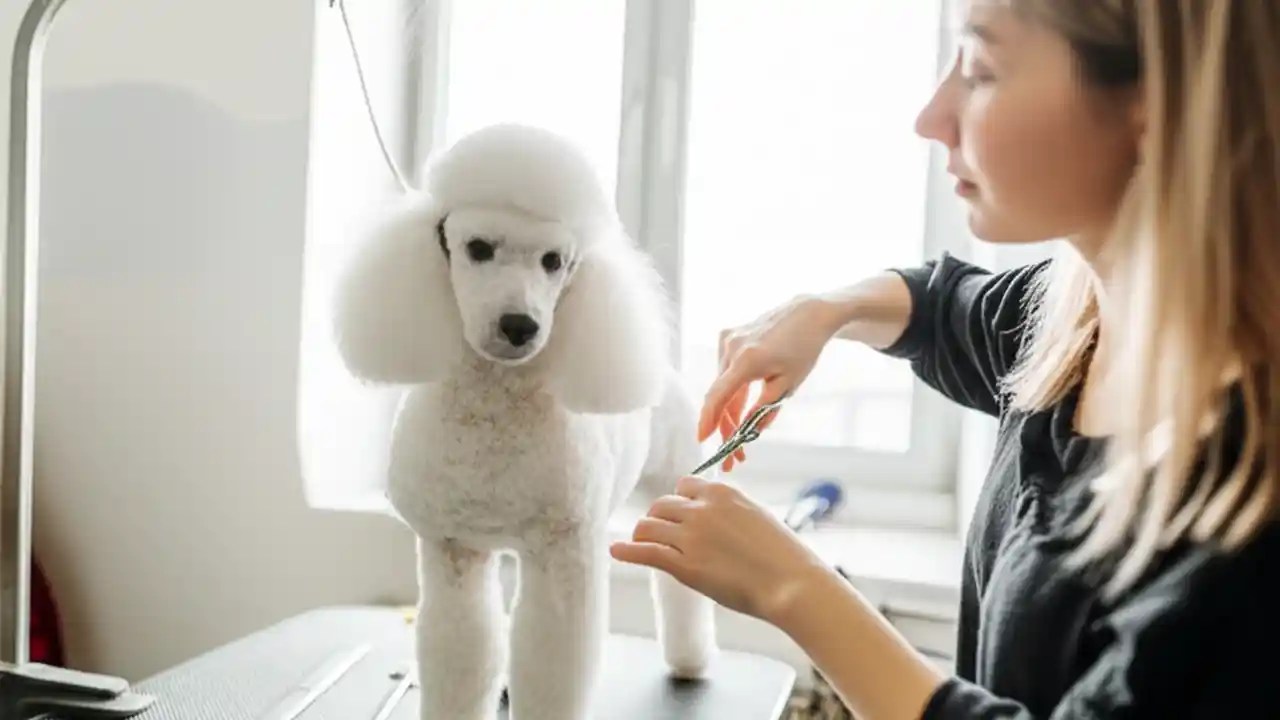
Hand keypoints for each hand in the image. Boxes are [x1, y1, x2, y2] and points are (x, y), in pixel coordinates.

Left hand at [609, 475, 830, 623]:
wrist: (791, 582)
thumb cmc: (782, 555)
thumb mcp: (756, 515)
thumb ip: (729, 510)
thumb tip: (712, 515)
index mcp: (722, 492)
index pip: (683, 486)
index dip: (678, 502)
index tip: (676, 515)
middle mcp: (702, 509)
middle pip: (661, 505)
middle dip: (657, 519)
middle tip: (658, 534)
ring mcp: (691, 537)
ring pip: (648, 526)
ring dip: (642, 534)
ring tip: (639, 543)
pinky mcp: (685, 566)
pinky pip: (646, 552)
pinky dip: (626, 551)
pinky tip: (616, 551)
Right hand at [701, 295, 843, 471]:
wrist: (807, 315)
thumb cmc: (803, 349)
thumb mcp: (787, 385)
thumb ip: (763, 410)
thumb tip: (746, 434)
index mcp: (747, 360)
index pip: (719, 395)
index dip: (708, 419)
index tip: (702, 438)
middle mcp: (731, 348)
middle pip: (720, 395)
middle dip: (725, 426)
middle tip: (734, 455)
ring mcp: (727, 340)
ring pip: (723, 385)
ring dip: (729, 411)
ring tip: (739, 436)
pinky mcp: (728, 337)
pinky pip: (726, 372)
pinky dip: (732, 391)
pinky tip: (740, 405)